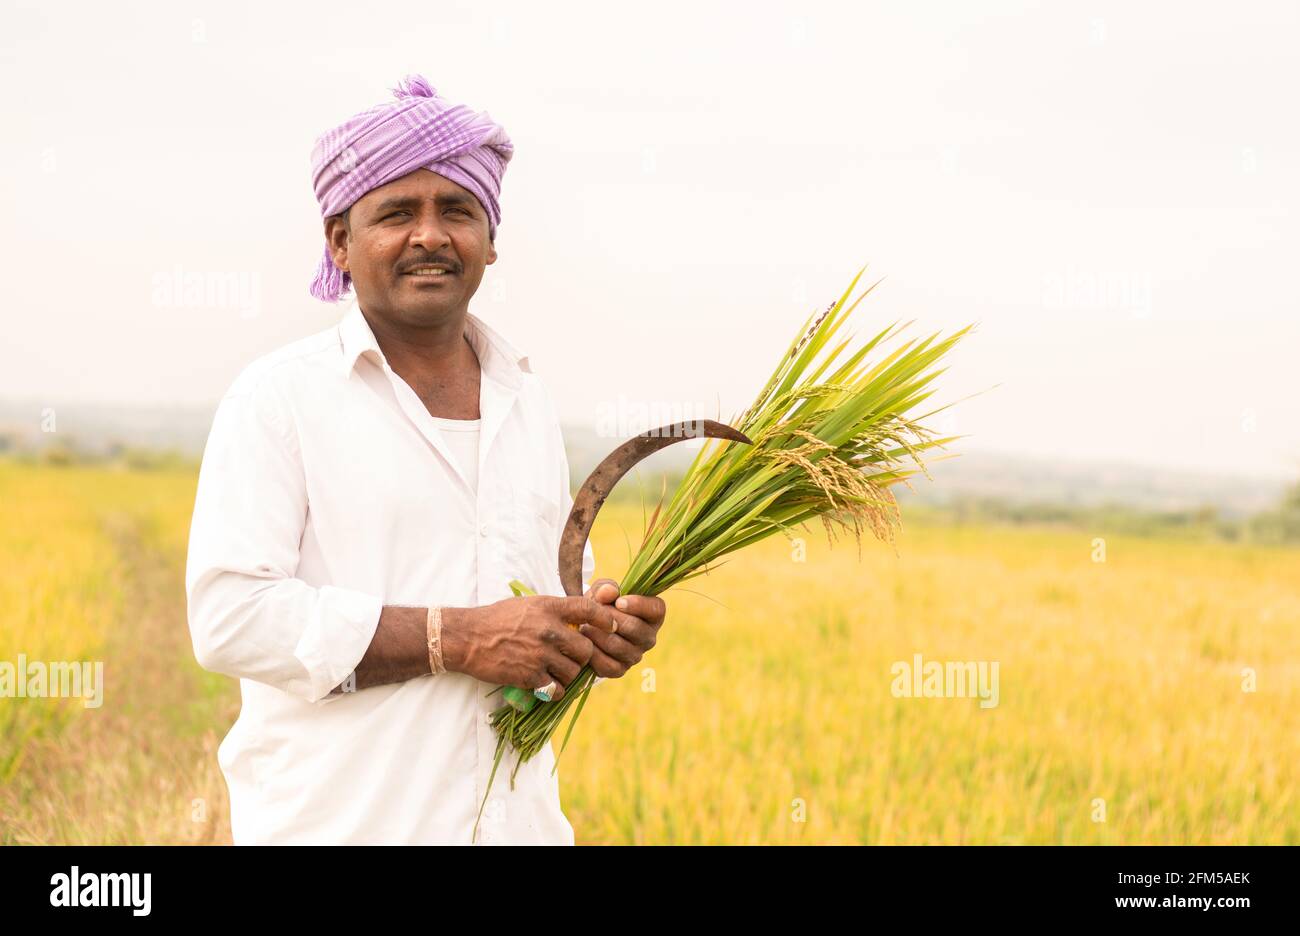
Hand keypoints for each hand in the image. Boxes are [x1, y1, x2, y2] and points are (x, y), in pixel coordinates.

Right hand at [441, 595, 616, 700]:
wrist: (468, 638)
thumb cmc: (498, 619)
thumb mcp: (529, 605)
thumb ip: (555, 612)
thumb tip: (580, 620)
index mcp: (549, 607)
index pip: (588, 609)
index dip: (605, 619)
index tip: (611, 627)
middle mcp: (549, 629)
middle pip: (586, 649)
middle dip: (582, 657)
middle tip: (572, 658)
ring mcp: (541, 654)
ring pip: (574, 671)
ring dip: (569, 675)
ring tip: (556, 672)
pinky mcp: (530, 675)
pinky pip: (557, 688)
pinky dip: (555, 690)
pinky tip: (546, 684)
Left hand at [580, 578, 665, 678]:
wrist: (587, 627)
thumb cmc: (601, 604)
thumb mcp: (602, 591)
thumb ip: (606, 587)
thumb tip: (609, 592)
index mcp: (652, 615)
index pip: (656, 610)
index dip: (639, 605)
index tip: (619, 601)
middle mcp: (648, 637)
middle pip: (635, 628)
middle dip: (610, 618)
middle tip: (592, 611)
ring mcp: (636, 656)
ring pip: (618, 646)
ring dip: (597, 634)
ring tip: (584, 625)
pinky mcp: (620, 670)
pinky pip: (607, 664)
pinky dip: (592, 653)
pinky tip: (584, 641)